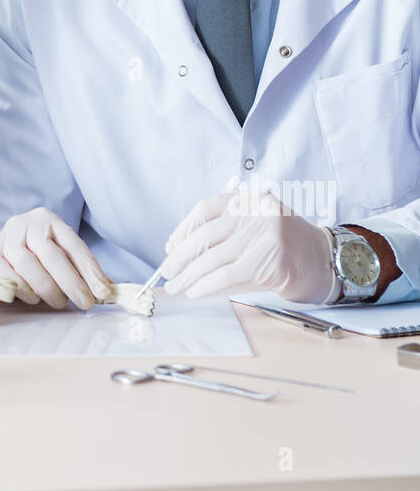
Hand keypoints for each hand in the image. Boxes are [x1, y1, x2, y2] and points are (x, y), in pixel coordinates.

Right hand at [0, 207, 112, 309]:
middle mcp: (24, 223)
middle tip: (84, 303)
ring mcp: (4, 238)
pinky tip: (34, 297)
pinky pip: (5, 275)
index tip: (103, 293)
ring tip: (59, 301)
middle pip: (50, 254)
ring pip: (26, 263)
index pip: (73, 245)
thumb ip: (83, 270)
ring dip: (47, 288)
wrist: (8, 245)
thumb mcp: (63, 254)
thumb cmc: (40, 253)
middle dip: (71, 283)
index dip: (90, 270)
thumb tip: (108, 291)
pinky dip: (23, 289)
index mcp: (48, 219)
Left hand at [160, 179, 332, 302]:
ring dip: (188, 276)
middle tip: (167, 272)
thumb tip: (179, 255)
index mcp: (249, 199)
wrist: (323, 262)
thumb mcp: (254, 230)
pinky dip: (204, 285)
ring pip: (212, 257)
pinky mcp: (267, 260)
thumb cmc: (284, 248)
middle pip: (205, 234)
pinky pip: (225, 274)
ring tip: (176, 287)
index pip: (206, 209)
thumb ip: (223, 236)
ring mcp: (263, 234)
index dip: (183, 229)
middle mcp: (255, 211)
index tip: (170, 248)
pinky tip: (194, 292)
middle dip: (180, 257)